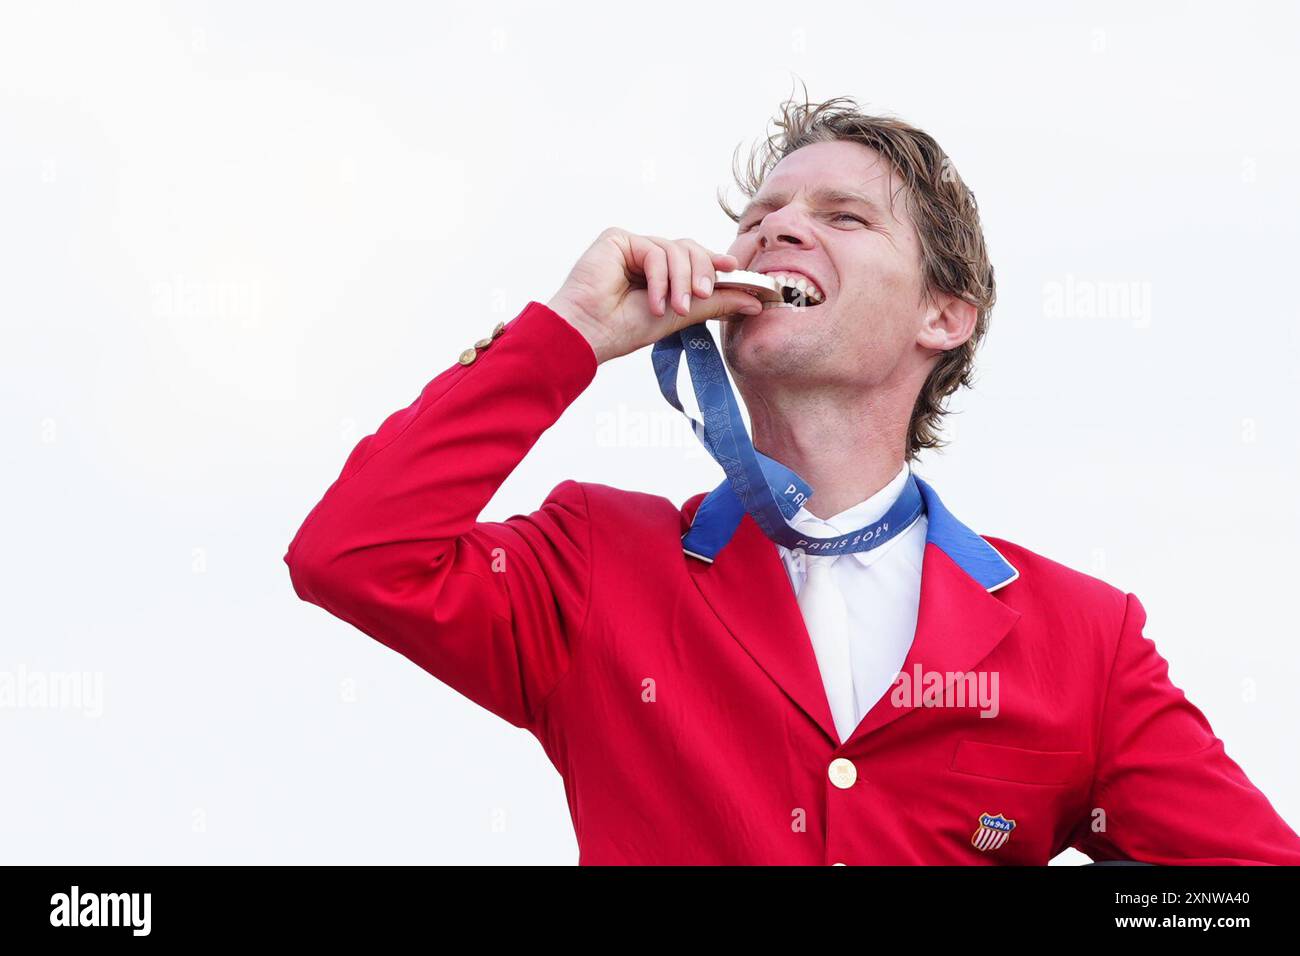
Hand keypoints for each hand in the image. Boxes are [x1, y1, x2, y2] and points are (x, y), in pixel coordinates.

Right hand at [547, 227, 763, 363]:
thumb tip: (755, 300)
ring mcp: (632, 246)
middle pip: (689, 249)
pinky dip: (660, 278)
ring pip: (676, 249)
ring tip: (674, 308)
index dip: (715, 262)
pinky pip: (655, 250)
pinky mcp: (617, 239)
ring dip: (681, 281)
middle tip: (701, 296)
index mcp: (659, 273)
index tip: (735, 269)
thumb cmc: (623, 329)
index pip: (694, 259)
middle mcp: (646, 257)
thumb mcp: (679, 315)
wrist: (589, 333)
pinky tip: (653, 302)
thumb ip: (715, 303)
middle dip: (701, 272)